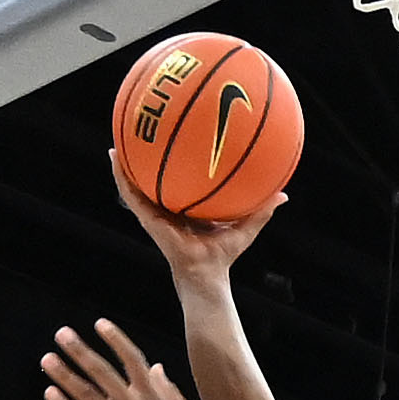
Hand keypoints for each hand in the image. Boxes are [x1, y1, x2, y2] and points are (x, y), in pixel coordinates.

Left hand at [41, 320, 209, 399]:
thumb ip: (169, 389)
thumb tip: (157, 368)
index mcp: (152, 395)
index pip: (131, 358)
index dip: (115, 339)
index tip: (99, 324)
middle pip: (101, 371)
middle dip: (79, 350)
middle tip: (61, 334)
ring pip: (85, 393)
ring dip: (64, 374)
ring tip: (47, 358)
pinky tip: (49, 393)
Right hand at [110, 150, 283, 282]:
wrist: (205, 273)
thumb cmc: (224, 256)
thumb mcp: (245, 226)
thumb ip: (262, 209)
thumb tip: (284, 194)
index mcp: (188, 207)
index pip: (182, 180)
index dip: (179, 160)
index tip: (178, 137)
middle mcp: (169, 207)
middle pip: (157, 176)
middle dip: (150, 153)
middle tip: (146, 127)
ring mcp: (155, 211)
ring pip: (136, 181)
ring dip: (127, 159)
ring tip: (119, 135)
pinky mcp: (146, 217)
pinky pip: (129, 192)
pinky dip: (120, 174)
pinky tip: (114, 154)